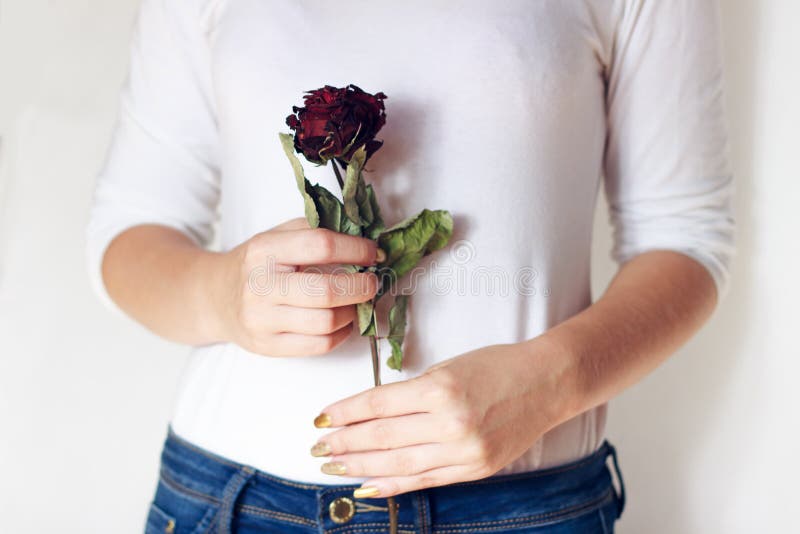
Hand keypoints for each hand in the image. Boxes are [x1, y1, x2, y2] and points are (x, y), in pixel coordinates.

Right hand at [212, 217, 380, 356]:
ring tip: (356, 302)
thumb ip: (313, 231)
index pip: (321, 245)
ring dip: (353, 311)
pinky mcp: (267, 346)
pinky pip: (319, 345)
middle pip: (328, 291)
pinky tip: (342, 321)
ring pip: (327, 322)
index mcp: (264, 250)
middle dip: (362, 286)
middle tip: (373, 282)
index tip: (374, 253)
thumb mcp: (276, 236)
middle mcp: (260, 286)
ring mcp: (262, 320)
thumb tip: (363, 236)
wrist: (214, 298)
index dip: (356, 249)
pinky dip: (341, 334)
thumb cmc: (256, 265)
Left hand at [309, 339, 570, 496]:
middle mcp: (450, 422)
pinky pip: (424, 480)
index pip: (377, 404)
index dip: (344, 413)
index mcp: (441, 388)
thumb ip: (412, 394)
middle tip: (317, 446)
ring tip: (333, 466)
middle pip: (381, 437)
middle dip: (343, 443)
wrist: (547, 383)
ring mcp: (464, 450)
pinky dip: (393, 484)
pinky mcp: (475, 469)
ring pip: (398, 464)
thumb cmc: (497, 366)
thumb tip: (369, 415)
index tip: (320, 418)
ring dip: (359, 466)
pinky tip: (368, 484)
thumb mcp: (449, 367)